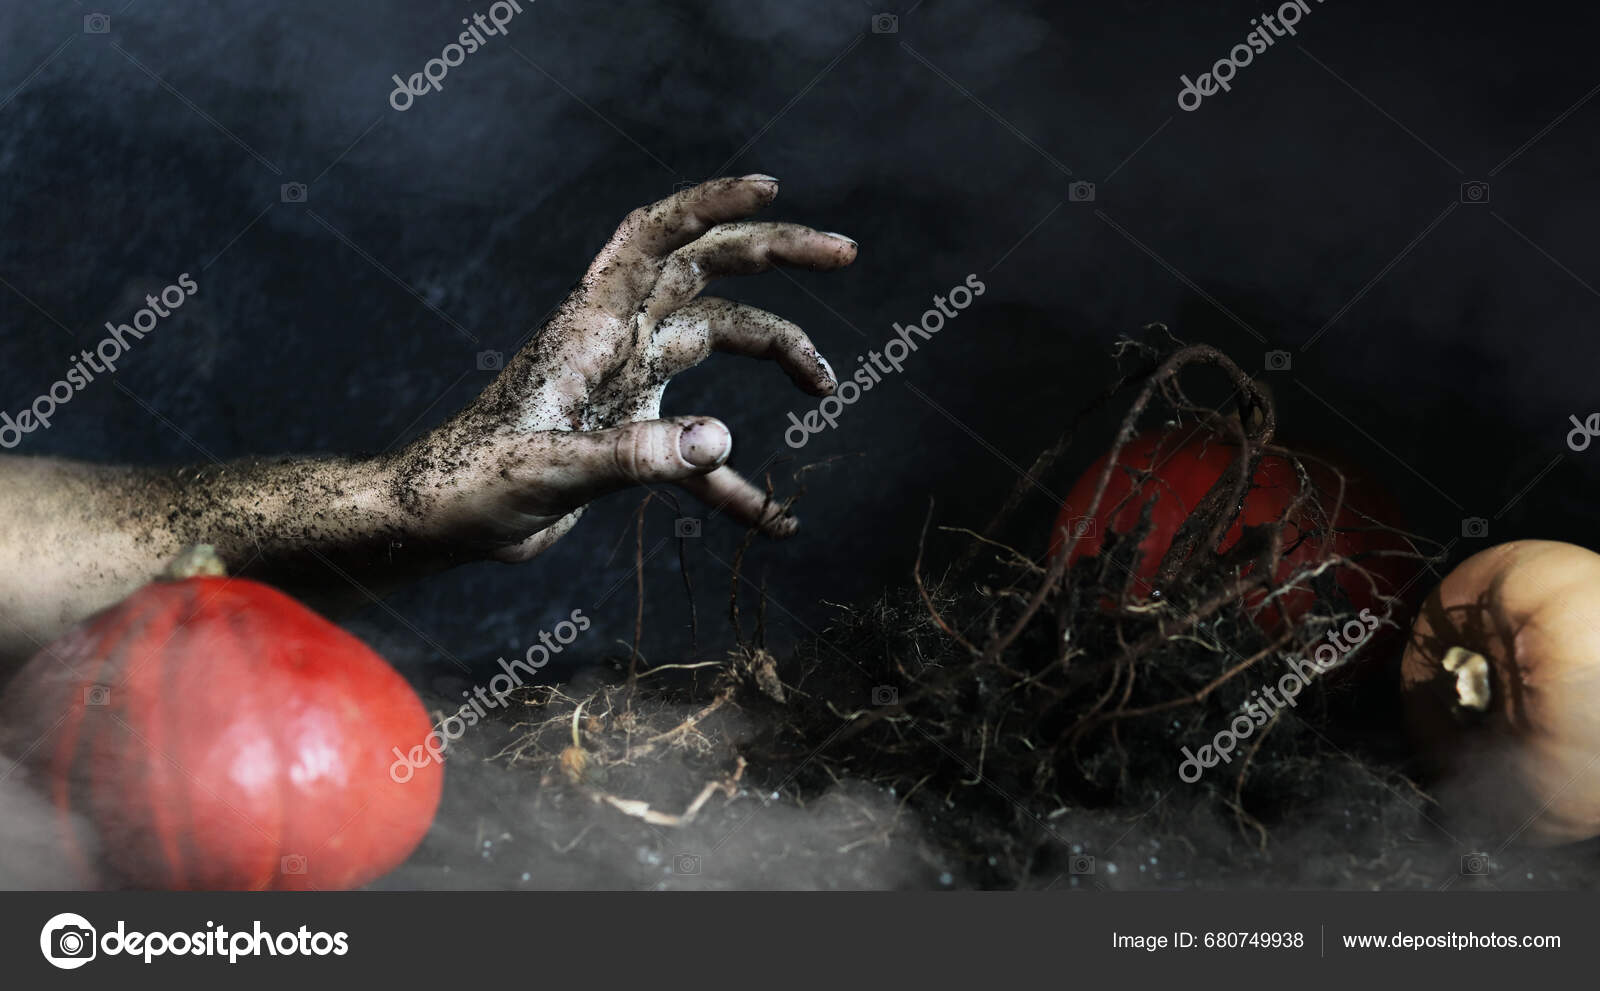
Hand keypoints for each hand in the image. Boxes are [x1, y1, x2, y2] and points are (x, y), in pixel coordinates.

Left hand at [388, 176, 855, 561]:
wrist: (439, 524)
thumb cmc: (470, 484)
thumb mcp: (549, 469)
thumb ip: (633, 455)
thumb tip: (721, 442)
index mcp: (591, 326)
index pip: (655, 239)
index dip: (712, 204)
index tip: (774, 191)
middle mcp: (616, 340)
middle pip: (705, 270)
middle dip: (774, 252)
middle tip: (844, 253)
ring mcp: (626, 382)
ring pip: (717, 338)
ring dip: (776, 352)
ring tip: (825, 385)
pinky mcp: (629, 433)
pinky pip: (698, 451)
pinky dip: (734, 480)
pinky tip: (770, 519)